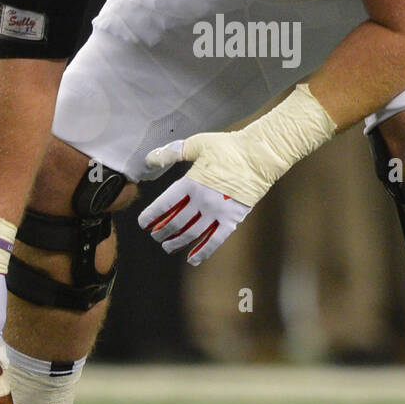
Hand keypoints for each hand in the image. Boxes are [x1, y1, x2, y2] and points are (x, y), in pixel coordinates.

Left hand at [137, 138, 252, 264]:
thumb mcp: (197, 144)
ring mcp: (217, 212)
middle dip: (161, 232)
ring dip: (176, 243)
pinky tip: (192, 259)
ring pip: (191, 235)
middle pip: (175, 223)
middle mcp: (201, 201)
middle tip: (155, 235)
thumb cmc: (229, 147)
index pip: (163, 205)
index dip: (150, 216)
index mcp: (190, 183)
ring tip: (168, 247)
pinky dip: (202, 252)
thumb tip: (150, 159)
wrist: (260, 156)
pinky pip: (214, 240)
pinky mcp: (232, 219)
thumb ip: (172, 152)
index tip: (143, 223)